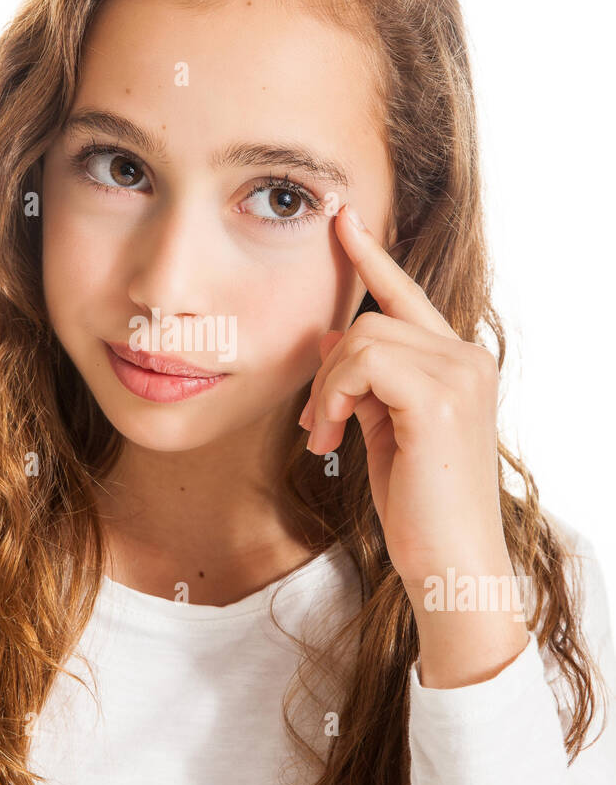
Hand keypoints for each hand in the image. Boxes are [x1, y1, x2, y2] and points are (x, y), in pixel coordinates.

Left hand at [299, 203, 526, 686]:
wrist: (449, 563)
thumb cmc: (420, 507)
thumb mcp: (383, 430)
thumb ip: (366, 381)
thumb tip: (330, 337)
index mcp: (459, 364)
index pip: (407, 298)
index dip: (372, 259)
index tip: (343, 221)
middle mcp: (467, 358)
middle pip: (372, 320)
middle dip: (329, 370)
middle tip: (317, 426)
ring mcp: (458, 373)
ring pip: (361, 340)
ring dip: (327, 390)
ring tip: (326, 438)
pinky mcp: (440, 395)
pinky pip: (360, 362)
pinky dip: (333, 397)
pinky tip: (331, 439)